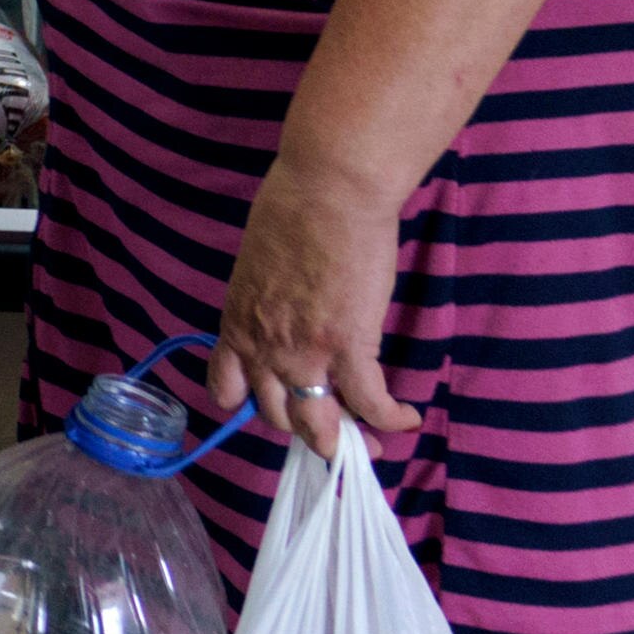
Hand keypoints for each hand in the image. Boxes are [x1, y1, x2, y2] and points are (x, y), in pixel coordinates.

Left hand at [209, 156, 421, 458]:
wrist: (327, 190)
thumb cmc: (294, 209)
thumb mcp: (259, 262)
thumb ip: (267, 298)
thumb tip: (288, 309)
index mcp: (237, 323)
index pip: (227, 390)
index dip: (252, 406)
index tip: (275, 407)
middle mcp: (262, 347)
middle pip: (275, 415)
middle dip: (304, 430)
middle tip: (334, 433)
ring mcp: (304, 351)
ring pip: (318, 423)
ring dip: (346, 440)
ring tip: (371, 444)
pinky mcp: (349, 345)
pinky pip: (370, 402)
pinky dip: (391, 418)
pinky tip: (407, 418)